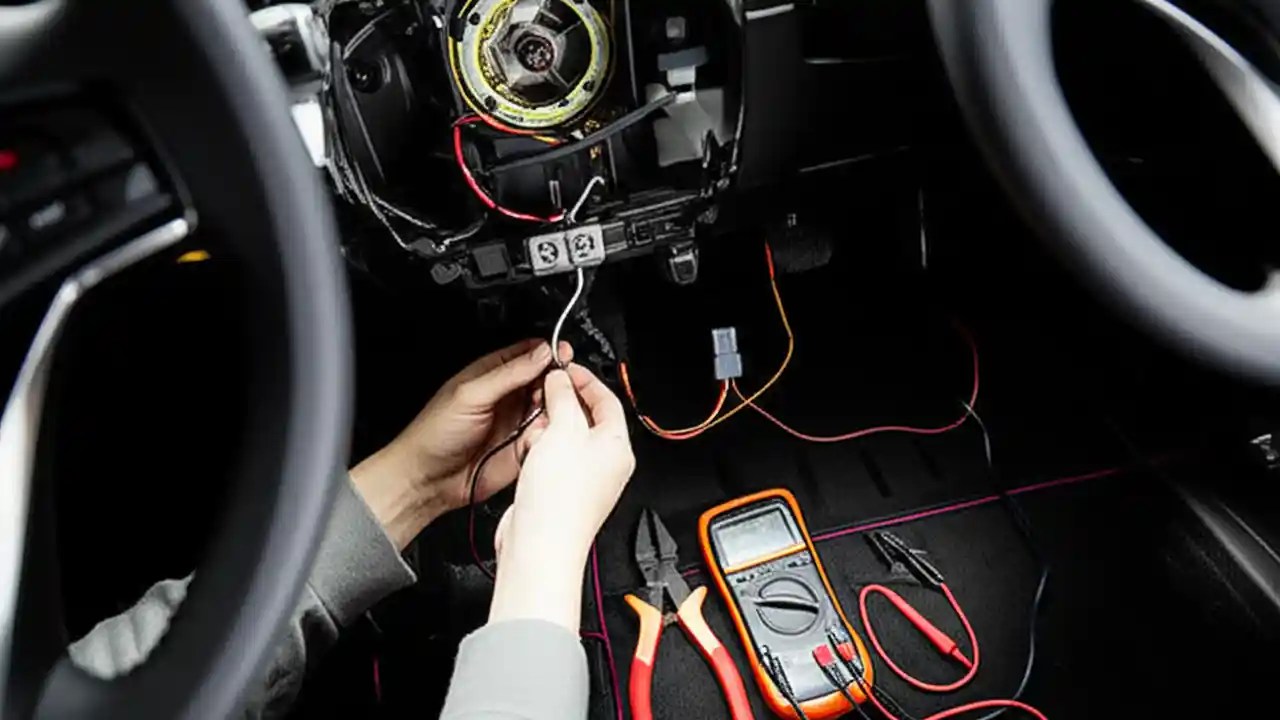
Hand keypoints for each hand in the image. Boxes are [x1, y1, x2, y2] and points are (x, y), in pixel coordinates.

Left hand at [350, 339, 570, 548]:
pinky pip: (549, 436)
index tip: (564, 354)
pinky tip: (544, 433)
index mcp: (493, 375)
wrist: (428, 479)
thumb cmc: (434, 434)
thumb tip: (541, 353)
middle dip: (560, 380)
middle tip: (566, 384)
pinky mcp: (524, 448)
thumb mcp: (470, 394)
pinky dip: (553, 433)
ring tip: (555, 409)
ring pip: (553, 407)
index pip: (529, 355)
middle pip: (547, 380)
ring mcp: (518, 422)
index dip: (549, 352)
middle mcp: (509, 397)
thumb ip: (508, 374)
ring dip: (559, 407)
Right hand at [489, 364, 634, 630]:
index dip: (585, 380)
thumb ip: (563, 398)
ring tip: (536, 438)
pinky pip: (551, 460)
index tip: (564, 368)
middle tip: (544, 400)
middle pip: (585, 419)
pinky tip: (529, 459)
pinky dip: (538, 453)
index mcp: (617, 447)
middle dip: (561, 408)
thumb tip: (561, 379)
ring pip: (564, 439)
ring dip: (546, 432)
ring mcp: (585, 480)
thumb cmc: (559, 499)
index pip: (607, 400)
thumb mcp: (562, 431)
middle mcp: (606, 464)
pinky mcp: (562, 493)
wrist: (539, 544)